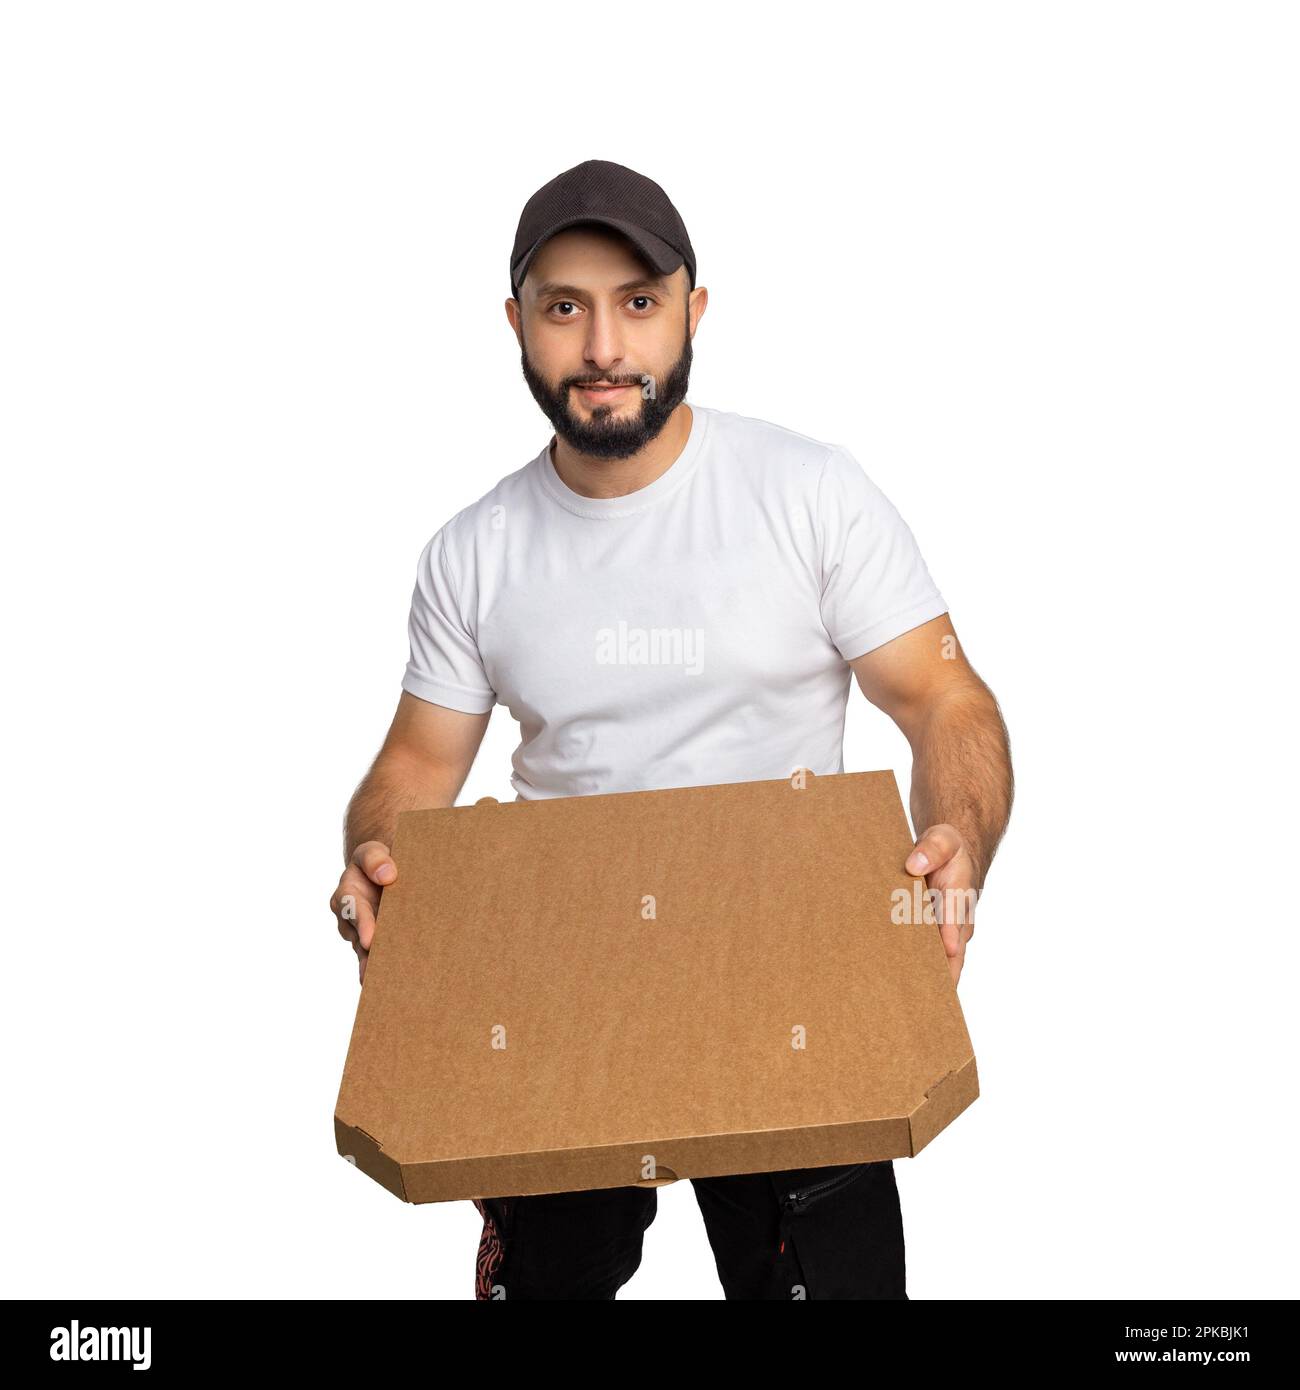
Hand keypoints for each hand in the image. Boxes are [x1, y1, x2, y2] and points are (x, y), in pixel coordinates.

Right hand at [330, 841, 396, 985]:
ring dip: (378, 968)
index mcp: (348, 894)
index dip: (362, 925)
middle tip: (375, 974)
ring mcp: (365, 933)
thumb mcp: (373, 851)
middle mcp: (352, 918)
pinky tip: (402, 982)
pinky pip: (380, 958)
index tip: (371, 940)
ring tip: (390, 985)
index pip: (352, 910)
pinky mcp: (379, 943)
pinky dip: (388, 969)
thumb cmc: (380, 859)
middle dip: (367, 956)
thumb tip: (388, 875)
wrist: (386, 869)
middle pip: (359, 939)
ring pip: (368, 954)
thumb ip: (376, 859)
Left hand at [905, 824, 978, 988]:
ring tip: (905, 1000)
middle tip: (924, 997)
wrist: (953, 855)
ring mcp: (946, 932)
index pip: (955, 918)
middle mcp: (957, 922)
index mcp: (960, 896)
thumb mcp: (943, 839)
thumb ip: (931, 849)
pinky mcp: (933, 937)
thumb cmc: (948, 848)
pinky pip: (925, 956)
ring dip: (926, 979)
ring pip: (939, 961)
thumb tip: (914, 864)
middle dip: (941, 975)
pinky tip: (894, 986)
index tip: (947, 948)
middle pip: (952, 954)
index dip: (950, 934)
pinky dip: (914, 970)